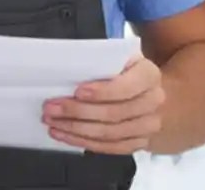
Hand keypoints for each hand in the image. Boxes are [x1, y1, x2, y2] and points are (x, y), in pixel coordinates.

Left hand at [42, 54, 164, 154]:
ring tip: (52, 122)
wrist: (149, 93)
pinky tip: (64, 135)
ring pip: (109, 134)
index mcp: (149, 75)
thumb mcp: (121, 58)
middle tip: (51, 108)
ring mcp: (148, 126)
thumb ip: (102, 62)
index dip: (101, 92)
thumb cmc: (127, 72)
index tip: (77, 92)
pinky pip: (108, 147)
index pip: (126, 87)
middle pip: (113, 114)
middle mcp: (153, 102)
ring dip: (75, 129)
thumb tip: (70, 70)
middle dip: (78, 112)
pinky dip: (83, 142)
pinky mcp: (138, 143)